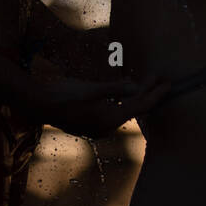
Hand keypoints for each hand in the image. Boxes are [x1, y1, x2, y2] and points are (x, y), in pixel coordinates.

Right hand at [38, 75, 170, 138]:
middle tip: (160, 78)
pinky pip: (112, 110)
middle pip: (133, 108)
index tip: (168, 83)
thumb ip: (114, 89)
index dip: (155, 93)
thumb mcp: (91, 89)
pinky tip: (124, 90)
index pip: (140, 106)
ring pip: (123, 109)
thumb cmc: (63, 95)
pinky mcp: (90, 121)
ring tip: (146, 81)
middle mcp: (106, 126)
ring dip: (134, 95)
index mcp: (109, 120)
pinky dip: (121, 99)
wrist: (37, 104)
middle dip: (147, 92)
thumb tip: (135, 87)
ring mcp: (97, 125)